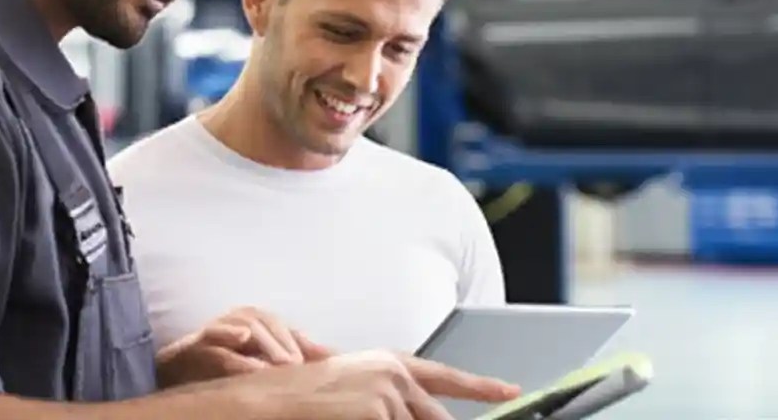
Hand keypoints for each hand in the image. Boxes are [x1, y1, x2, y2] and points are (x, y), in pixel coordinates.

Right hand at [155, 307, 331, 386]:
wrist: (181, 367)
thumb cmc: (229, 359)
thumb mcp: (264, 356)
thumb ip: (296, 350)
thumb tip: (334, 355)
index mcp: (258, 320)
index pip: (286, 329)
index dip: (303, 343)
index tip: (323, 361)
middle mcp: (240, 318)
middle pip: (269, 325)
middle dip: (285, 345)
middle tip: (298, 367)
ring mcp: (219, 327)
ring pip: (247, 329)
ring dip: (267, 346)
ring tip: (282, 366)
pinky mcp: (199, 342)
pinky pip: (218, 341)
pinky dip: (233, 345)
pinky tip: (249, 356)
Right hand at [255, 350, 520, 419]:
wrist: (267, 398)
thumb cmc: (302, 400)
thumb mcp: (354, 394)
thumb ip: (391, 404)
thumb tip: (413, 415)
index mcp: (389, 364)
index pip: (446, 377)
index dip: (481, 385)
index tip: (510, 390)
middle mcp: (394, 373)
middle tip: (380, 416)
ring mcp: (388, 393)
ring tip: (348, 418)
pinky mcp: (377, 412)